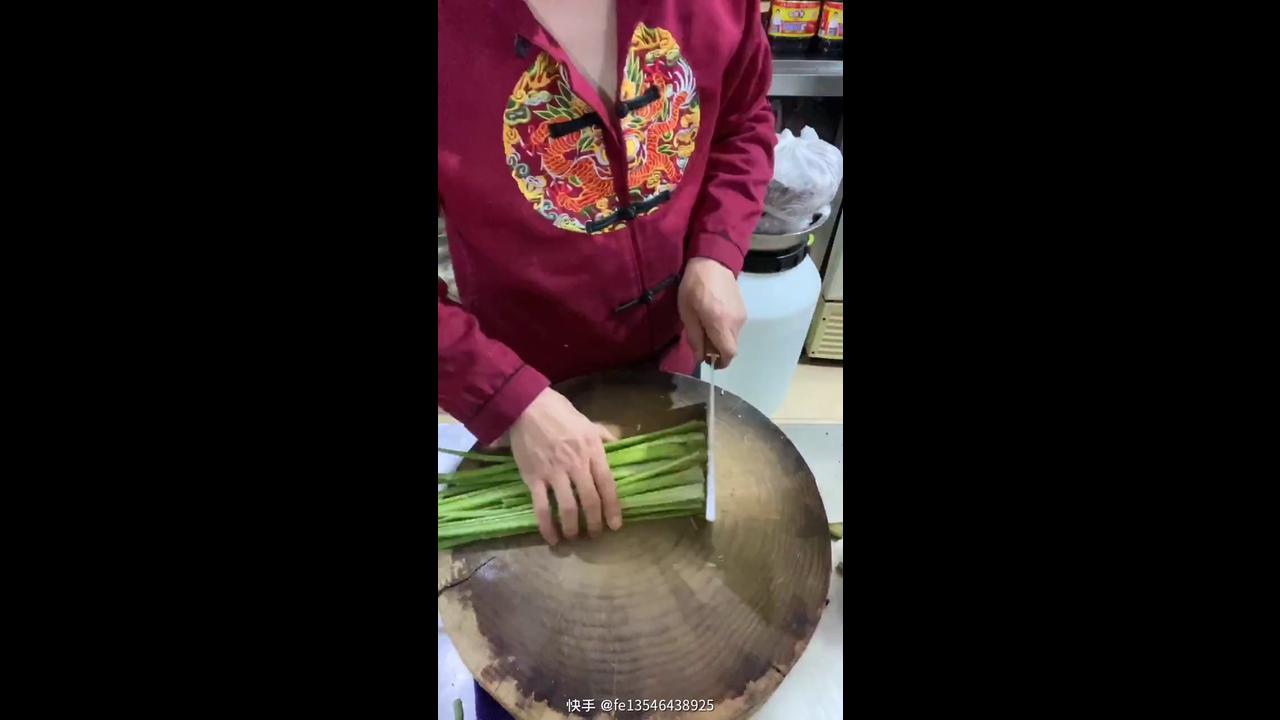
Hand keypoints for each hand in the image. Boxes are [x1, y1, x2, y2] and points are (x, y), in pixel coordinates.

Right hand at [508, 388, 621, 544]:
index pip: (607, 483)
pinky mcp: (533, 478)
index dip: (613, 507)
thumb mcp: (589, 422)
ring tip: (575, 537)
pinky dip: (547, 526)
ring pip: (567, 507)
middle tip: (596, 534)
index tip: (616, 524)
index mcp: (592, 450)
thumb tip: (620, 448)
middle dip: (594, 522)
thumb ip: (605, 437)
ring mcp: (553, 472)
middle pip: (590, 500)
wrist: (527, 407)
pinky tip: (552, 538)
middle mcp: (575, 464)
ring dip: (573, 527)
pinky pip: (541, 507)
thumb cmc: (560, 413)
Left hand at [678, 257, 746, 368]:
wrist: (713, 262)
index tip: (710, 362)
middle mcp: (736, 322)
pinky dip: (725, 330)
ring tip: (706, 325)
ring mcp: (742, 316)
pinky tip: (714, 317)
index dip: (721, 362)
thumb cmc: (694, 286)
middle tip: (702, 341)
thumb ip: (694, 337)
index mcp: (720, 323)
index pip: (729, 353)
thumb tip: (701, 357)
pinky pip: (735, 328)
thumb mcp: (687, 313)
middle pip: (731, 347)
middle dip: (718, 350)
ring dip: (721, 339)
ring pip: (733, 338)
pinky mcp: (744, 310)